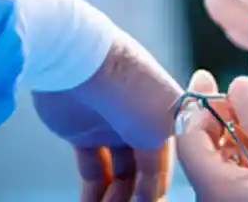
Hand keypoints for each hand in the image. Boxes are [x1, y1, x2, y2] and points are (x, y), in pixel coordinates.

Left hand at [33, 34, 182, 201]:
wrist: (81, 59)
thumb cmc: (129, 85)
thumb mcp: (162, 127)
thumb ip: (160, 162)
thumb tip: (152, 195)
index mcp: (166, 119)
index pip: (162, 168)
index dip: (155, 194)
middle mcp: (141, 123)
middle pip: (140, 174)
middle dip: (134, 199)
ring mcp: (112, 127)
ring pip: (117, 175)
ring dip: (114, 200)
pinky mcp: (82, 133)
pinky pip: (92, 169)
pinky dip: (92, 192)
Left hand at [176, 71, 247, 201]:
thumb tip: (238, 86)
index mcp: (218, 194)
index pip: (189, 140)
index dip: (196, 104)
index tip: (205, 77)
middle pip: (201, 154)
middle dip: (216, 119)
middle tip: (238, 95)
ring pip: (216, 169)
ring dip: (231, 138)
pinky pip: (232, 185)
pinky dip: (241, 160)